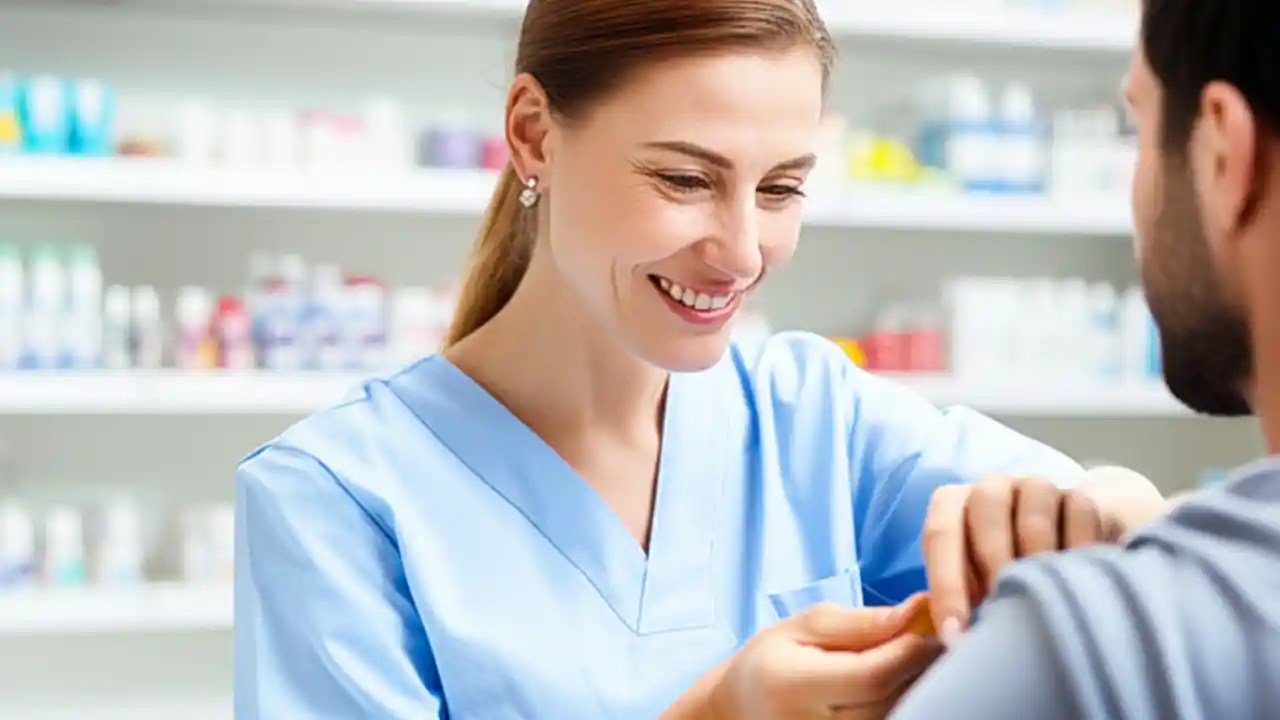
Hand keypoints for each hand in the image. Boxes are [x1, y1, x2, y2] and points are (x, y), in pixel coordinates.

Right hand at [707, 595, 941, 719]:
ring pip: (895, 716)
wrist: (741, 709)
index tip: (930, 622)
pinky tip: (898, 682)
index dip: (910, 651)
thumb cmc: (771, 660)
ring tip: (912, 656)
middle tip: (934, 634)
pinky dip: (901, 702)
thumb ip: (860, 623)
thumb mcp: (805, 627)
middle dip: (919, 665)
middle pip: (890, 700)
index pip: (871, 677)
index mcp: (794, 685)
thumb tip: (914, 611)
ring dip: (915, 685)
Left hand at [923, 469, 1163, 645]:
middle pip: (986, 507)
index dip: (945, 584)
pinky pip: (1079, 512)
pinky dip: (1078, 548)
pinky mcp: (1079, 496)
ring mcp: (1036, 487)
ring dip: (1036, 558)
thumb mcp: (972, 583)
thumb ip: (959, 600)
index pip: (940, 532)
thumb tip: (953, 639)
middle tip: (1003, 610)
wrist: (1058, 543)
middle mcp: (991, 487)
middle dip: (994, 562)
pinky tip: (1078, 582)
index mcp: (952, 504)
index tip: (955, 632)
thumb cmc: (999, 571)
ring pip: (1034, 511)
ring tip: (1041, 599)